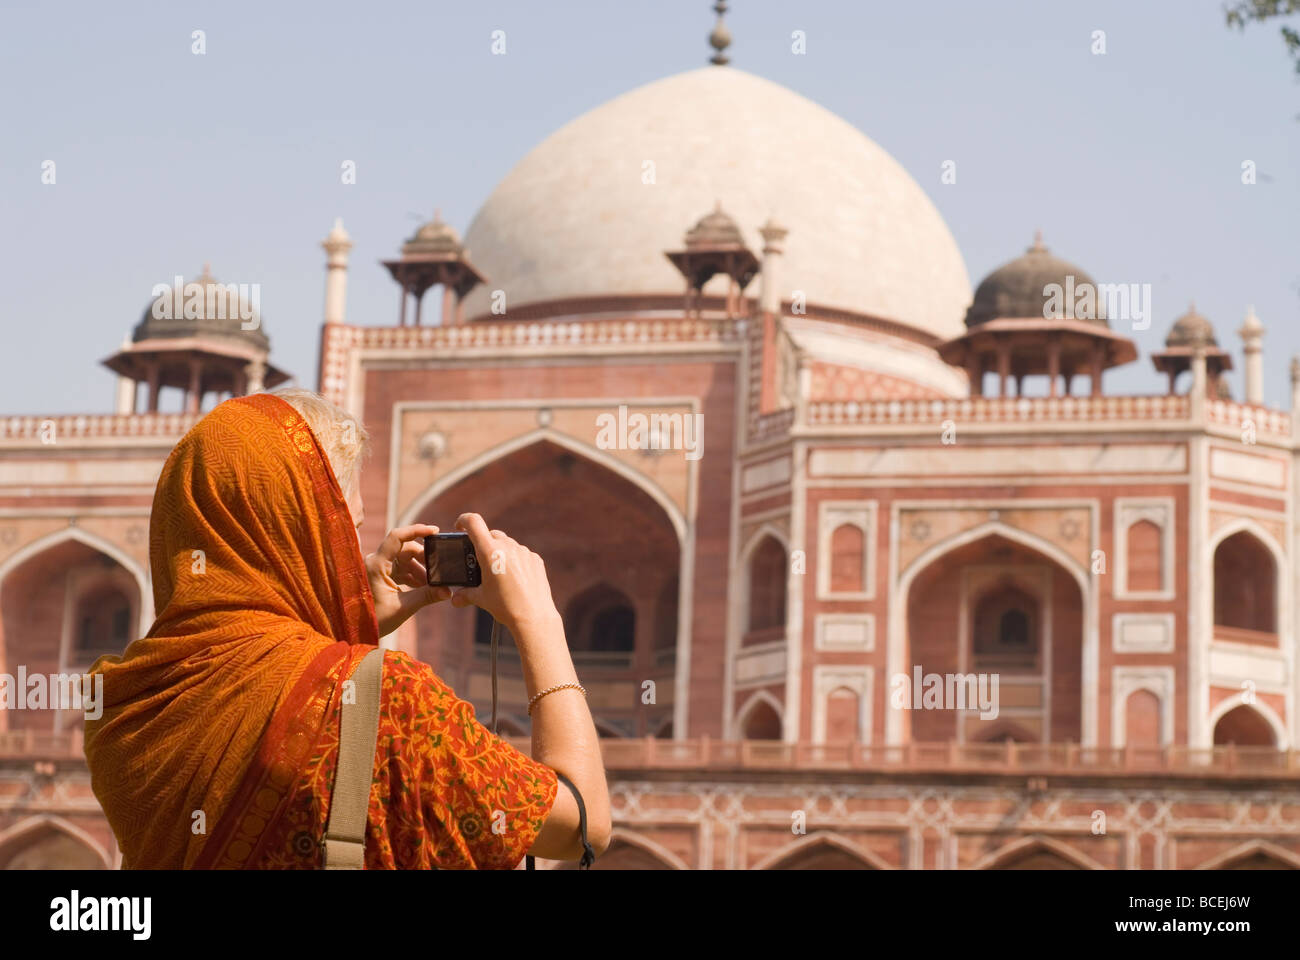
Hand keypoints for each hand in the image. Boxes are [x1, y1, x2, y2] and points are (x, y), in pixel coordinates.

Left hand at [365, 523, 451, 636]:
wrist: (356, 632)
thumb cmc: (373, 620)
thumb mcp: (402, 608)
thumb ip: (426, 596)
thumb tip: (447, 591)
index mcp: (376, 564)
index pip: (397, 537)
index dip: (416, 530)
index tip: (435, 531)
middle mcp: (375, 562)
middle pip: (405, 549)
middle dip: (424, 558)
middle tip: (439, 570)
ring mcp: (377, 569)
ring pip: (404, 560)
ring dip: (420, 569)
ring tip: (432, 584)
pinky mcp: (380, 576)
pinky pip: (400, 569)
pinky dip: (413, 576)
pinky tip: (423, 587)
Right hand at [448, 513, 559, 637]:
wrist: (533, 617)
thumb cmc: (505, 607)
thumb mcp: (482, 599)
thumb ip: (466, 595)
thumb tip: (455, 599)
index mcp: (490, 552)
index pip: (473, 522)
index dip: (463, 520)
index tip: (459, 526)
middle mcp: (507, 547)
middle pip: (491, 534)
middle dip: (483, 543)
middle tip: (480, 560)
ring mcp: (523, 552)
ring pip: (507, 544)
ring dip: (500, 552)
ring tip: (499, 573)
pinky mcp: (535, 559)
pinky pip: (521, 553)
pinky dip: (515, 560)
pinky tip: (515, 578)